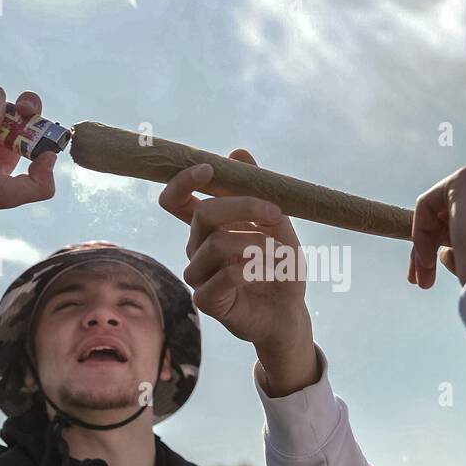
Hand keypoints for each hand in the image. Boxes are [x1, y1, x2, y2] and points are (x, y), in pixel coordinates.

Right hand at [159, 150, 318, 395]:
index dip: (184, 181)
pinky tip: (265, 274)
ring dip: (256, 244)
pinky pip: (222, 276)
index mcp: (208, 228)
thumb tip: (238, 152)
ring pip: (216, 244)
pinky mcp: (206, 300)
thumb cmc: (280, 268)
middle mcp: (197, 249)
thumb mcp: (277, 224)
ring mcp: (198, 275)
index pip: (177, 200)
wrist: (289, 313)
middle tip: (276, 214)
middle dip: (243, 206)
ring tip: (279, 255)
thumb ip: (257, 191)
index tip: (208, 169)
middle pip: (204, 214)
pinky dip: (250, 270)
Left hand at [407, 166, 465, 287]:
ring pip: (440, 211)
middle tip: (423, 280)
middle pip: (455, 215)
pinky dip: (421, 233)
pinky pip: (428, 204)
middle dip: (434, 247)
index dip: (452, 248)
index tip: (438, 275)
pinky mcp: (465, 179)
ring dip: (425, 245)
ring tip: (422, 278)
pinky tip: (427, 260)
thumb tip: (447, 252)